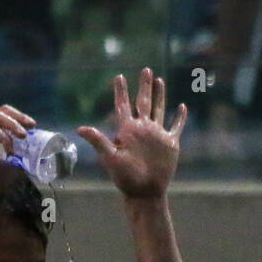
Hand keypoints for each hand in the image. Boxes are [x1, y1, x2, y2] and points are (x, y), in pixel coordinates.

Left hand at [78, 68, 187, 199]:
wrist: (145, 192)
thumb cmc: (126, 178)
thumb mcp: (111, 157)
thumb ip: (98, 141)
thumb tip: (80, 128)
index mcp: (128, 130)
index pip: (124, 105)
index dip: (121, 91)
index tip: (119, 76)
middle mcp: (142, 129)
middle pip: (143, 101)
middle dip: (144, 86)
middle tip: (145, 69)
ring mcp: (157, 135)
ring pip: (159, 109)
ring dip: (160, 95)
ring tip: (160, 80)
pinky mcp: (170, 144)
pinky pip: (176, 126)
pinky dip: (179, 117)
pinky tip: (182, 106)